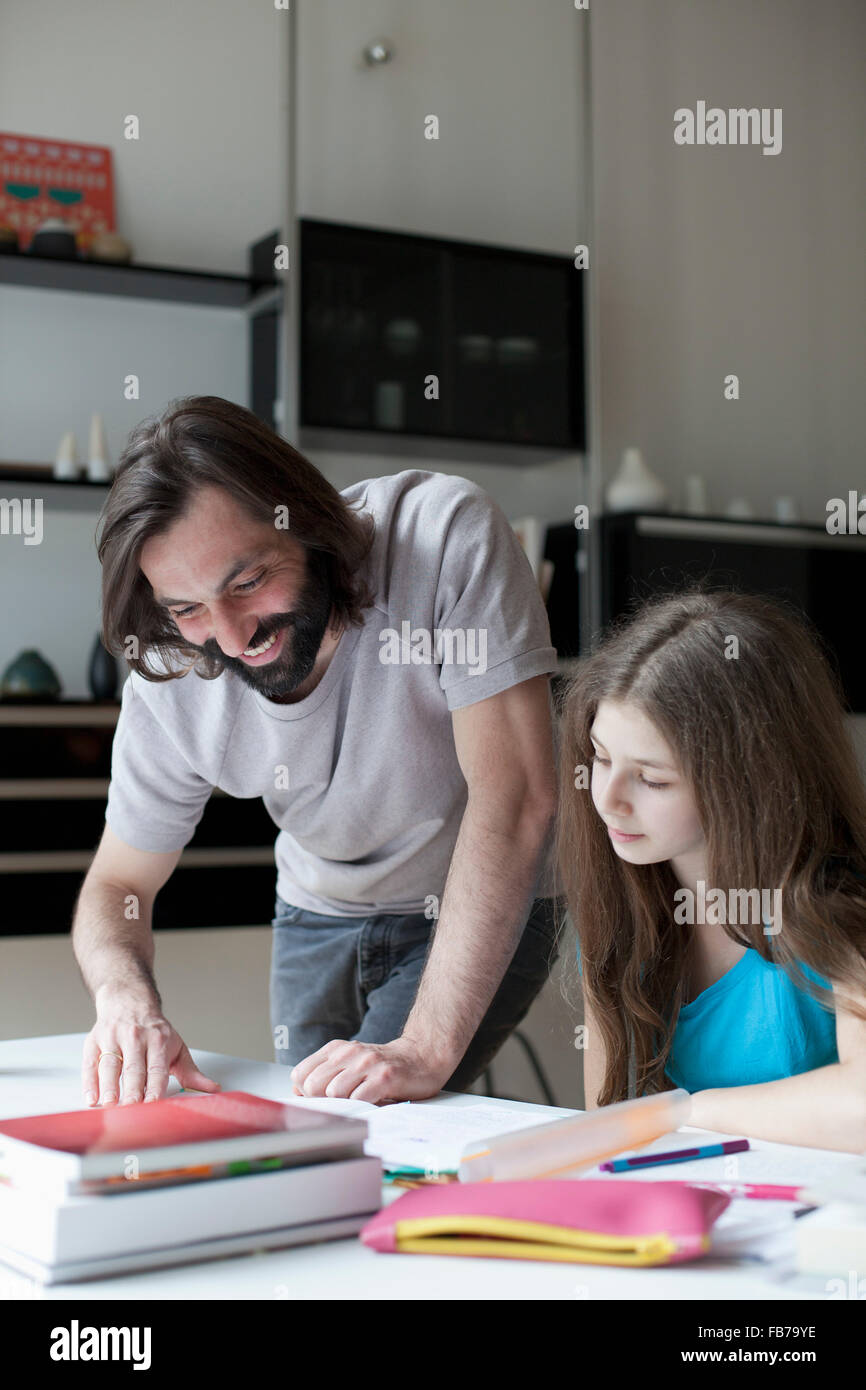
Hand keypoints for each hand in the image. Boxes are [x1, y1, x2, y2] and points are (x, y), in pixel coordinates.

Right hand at [82, 994, 220, 1105]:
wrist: (129, 1001)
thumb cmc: (154, 1030)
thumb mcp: (176, 1047)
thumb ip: (191, 1072)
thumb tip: (213, 1089)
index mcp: (158, 1041)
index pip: (157, 1068)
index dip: (155, 1087)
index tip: (153, 1104)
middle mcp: (135, 1038)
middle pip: (134, 1068)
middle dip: (133, 1090)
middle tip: (131, 1109)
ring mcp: (113, 1038)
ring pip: (110, 1065)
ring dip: (110, 1087)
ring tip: (110, 1104)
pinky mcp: (94, 1041)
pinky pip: (91, 1062)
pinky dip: (90, 1081)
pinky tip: (92, 1097)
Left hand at [291, 1037, 451, 1103]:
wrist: (420, 1057)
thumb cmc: (381, 1066)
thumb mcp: (348, 1064)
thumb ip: (323, 1075)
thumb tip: (296, 1090)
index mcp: (336, 1049)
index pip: (300, 1074)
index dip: (305, 1093)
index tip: (318, 1100)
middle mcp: (349, 1052)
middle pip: (313, 1085)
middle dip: (321, 1101)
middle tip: (339, 1104)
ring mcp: (366, 1063)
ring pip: (333, 1092)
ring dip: (343, 1104)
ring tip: (357, 1102)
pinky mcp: (384, 1077)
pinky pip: (359, 1099)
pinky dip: (360, 1107)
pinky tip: (370, 1103)